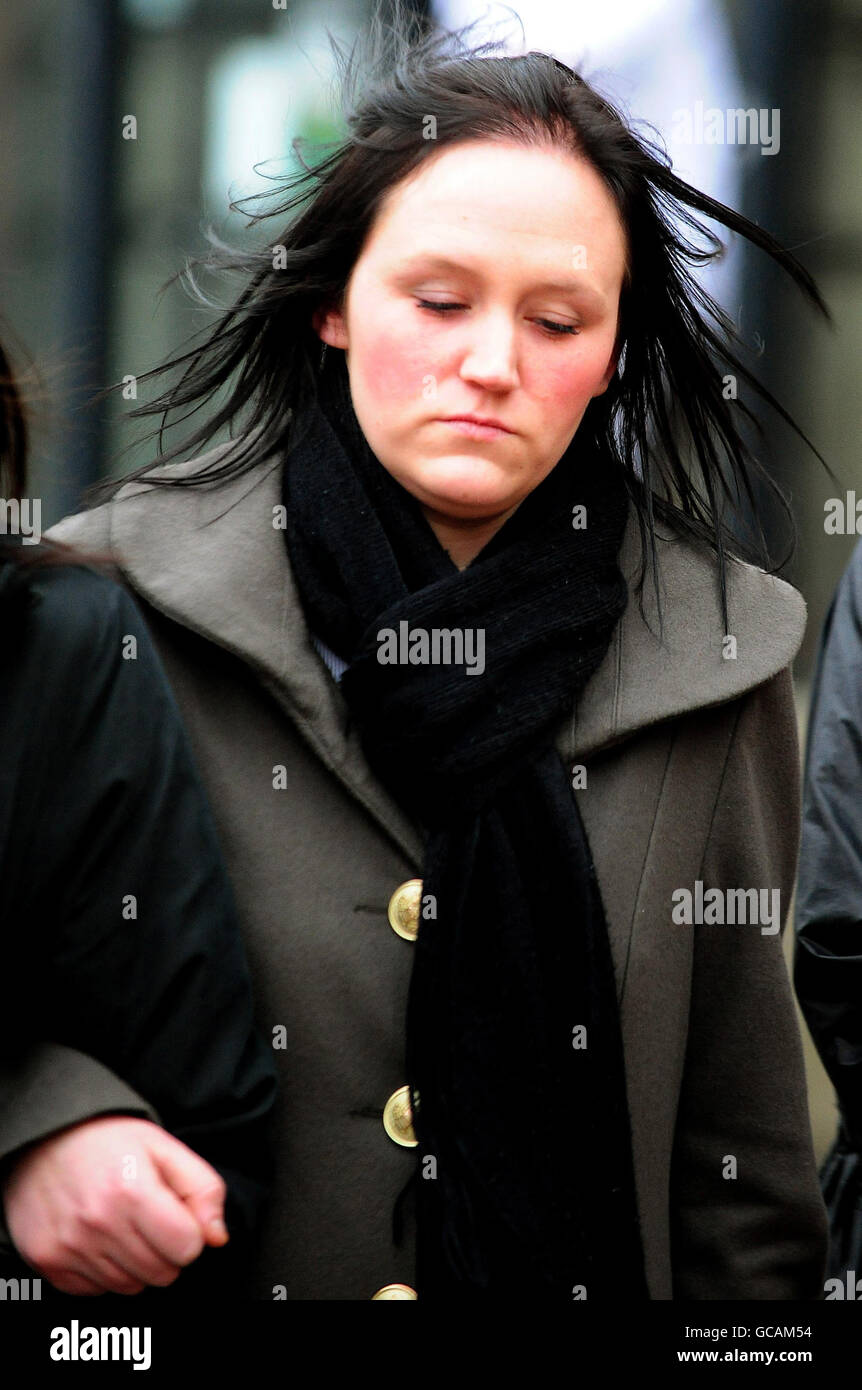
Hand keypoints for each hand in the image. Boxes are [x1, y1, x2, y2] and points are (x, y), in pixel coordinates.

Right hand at [0, 1115, 228, 1294]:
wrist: (43, 1137)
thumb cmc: (110, 1142)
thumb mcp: (165, 1147)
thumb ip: (203, 1190)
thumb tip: (217, 1237)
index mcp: (132, 1191)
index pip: (187, 1249)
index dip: (189, 1232)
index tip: (175, 1215)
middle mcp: (97, 1223)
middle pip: (161, 1274)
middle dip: (165, 1250)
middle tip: (149, 1219)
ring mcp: (68, 1246)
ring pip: (130, 1287)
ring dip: (135, 1263)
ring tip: (122, 1225)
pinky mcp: (47, 1261)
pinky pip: (95, 1291)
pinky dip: (103, 1272)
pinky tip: (98, 1238)